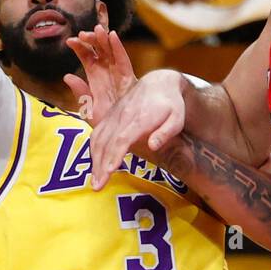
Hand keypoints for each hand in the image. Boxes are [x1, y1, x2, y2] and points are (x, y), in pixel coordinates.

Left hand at [64, 25, 137, 122]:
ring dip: (103, 39)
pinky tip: (112, 36)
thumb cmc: (107, 123)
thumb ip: (80, 93)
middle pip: (98, 49)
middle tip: (82, 34)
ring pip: (110, 51)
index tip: (70, 41)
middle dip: (91, 39)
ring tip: (96, 30)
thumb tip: (67, 76)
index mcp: (95, 77)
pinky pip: (123, 60)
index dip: (79, 47)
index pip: (86, 56)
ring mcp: (117, 73)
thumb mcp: (89, 110)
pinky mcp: (128, 78)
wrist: (123, 135)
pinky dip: (118, 47)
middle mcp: (106, 72)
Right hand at [85, 69, 185, 190]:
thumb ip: (166, 133)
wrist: (158, 82)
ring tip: (95, 181)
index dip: (114, 155)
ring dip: (94, 160)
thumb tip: (152, 146)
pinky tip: (94, 164)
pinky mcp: (109, 116)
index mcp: (140, 118)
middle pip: (107, 142)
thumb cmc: (170, 104)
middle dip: (99, 165)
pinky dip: (93, 149)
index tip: (108, 171)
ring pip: (98, 138)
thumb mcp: (177, 118)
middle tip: (97, 186)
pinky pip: (96, 132)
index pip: (123, 138)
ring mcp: (114, 115)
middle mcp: (123, 116)